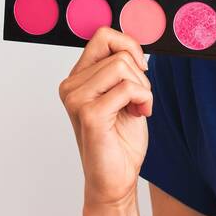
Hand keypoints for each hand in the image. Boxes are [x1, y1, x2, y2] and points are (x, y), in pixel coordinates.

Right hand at [58, 27, 152, 208]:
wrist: (116, 180)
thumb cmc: (120, 141)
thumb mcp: (125, 95)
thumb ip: (122, 69)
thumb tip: (134, 44)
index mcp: (78, 78)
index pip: (103, 35)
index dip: (130, 45)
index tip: (141, 69)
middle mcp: (71, 86)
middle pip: (117, 51)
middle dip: (140, 73)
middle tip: (140, 99)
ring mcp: (77, 99)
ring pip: (122, 66)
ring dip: (143, 88)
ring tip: (138, 109)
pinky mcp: (89, 114)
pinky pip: (127, 88)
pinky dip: (144, 99)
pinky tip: (140, 114)